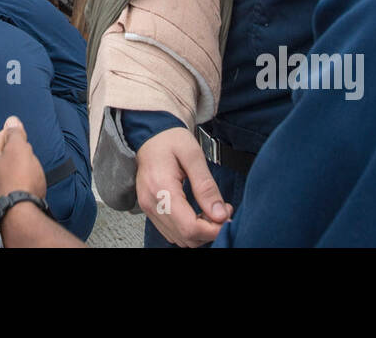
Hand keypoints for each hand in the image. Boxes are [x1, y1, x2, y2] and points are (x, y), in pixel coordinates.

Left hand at [0, 115, 46, 213]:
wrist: (18, 219)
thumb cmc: (19, 181)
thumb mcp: (19, 150)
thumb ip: (15, 134)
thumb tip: (11, 120)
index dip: (13, 134)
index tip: (24, 136)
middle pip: (0, 158)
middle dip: (15, 154)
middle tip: (29, 155)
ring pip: (3, 176)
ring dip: (16, 172)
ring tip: (29, 174)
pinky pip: (7, 192)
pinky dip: (16, 188)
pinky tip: (24, 191)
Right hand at [135, 127, 230, 246]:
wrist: (151, 134)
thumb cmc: (170, 139)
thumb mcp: (193, 155)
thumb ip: (206, 186)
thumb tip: (220, 214)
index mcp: (161, 189)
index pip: (189, 227)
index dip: (213, 229)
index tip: (226, 216)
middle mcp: (151, 203)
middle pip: (186, 237)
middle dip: (209, 230)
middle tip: (222, 210)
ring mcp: (149, 208)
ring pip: (179, 239)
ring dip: (200, 231)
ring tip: (210, 210)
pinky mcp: (151, 210)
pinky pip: (172, 232)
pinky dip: (189, 229)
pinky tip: (197, 213)